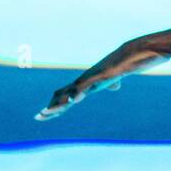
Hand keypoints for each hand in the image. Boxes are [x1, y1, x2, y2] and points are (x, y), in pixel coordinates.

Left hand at [39, 39, 170, 120]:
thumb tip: (114, 86)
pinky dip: (79, 93)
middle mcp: (85, 80)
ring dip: (59, 103)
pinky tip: (73, 101)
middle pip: (63, 93)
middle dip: (52, 106)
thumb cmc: (124, 64)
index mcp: (87, 83)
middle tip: (38, 117)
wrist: (133, 52)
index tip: (44, 114)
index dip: (56, 104)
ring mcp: (92, 78)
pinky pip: (87, 86)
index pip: (67, 94)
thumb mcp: (116, 77)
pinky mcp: (100, 76)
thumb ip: (112, 82)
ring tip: (47, 112)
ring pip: (71, 91)